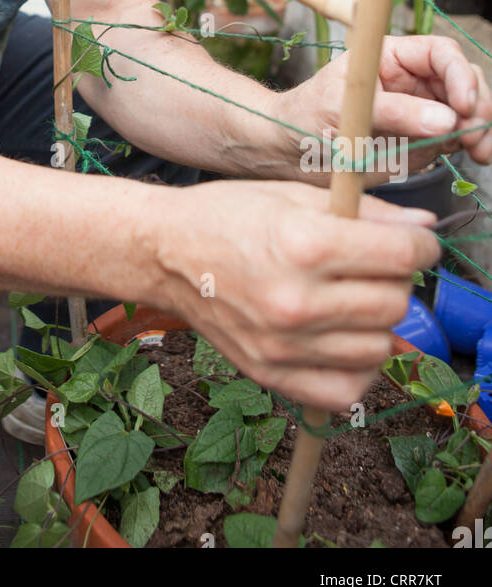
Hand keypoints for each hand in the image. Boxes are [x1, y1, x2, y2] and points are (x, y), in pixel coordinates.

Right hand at [156, 180, 438, 410]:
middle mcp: (295, 300)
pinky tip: (344, 340)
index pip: (401, 255)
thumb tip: (424, 226)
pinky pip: (347, 391)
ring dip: (378, 323)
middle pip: (395, 303)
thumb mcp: (295, 195)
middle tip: (377, 266)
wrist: (163, 252)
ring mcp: (282, 344)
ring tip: (353, 299)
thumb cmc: (227, 214)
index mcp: (303, 244)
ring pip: (380, 347)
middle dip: (398, 280)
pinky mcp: (270, 374)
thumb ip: (364, 211)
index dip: (421, 246)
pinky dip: (358, 368)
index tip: (415, 243)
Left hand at [282, 34, 491, 180]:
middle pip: (464, 80)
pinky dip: (474, 144)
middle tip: (477, 133)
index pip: (441, 53)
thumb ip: (396, 113)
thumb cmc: (306, 117)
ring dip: (483, 128)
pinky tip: (475, 157)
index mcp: (391, 56)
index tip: (464, 104)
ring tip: (481, 152)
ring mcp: (422, 109)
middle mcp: (413, 80)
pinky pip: (459, 136)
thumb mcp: (345, 109)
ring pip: (469, 110)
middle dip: (479, 104)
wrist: (289, 152)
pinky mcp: (424, 139)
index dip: (459, 74)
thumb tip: (446, 120)